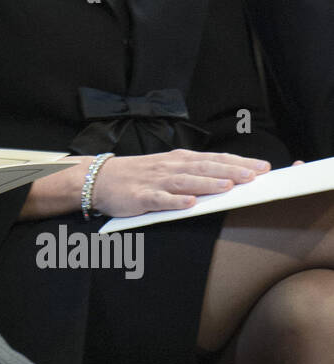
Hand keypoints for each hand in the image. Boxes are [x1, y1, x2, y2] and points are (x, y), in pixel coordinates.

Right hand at [88, 149, 269, 216]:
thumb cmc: (138, 175)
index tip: (262, 167)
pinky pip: (160, 199)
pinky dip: (175, 201)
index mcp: (179, 159)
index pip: (214, 159)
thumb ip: (193, 172)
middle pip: (204, 167)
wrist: (100, 179)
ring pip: (186, 181)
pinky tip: (189, 204)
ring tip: (228, 186)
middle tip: (254, 175)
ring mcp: (155, 182)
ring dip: (207, 183)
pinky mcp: (141, 197)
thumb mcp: (168, 168)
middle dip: (230, 171)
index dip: (238, 162)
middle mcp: (170, 167)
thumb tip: (227, 179)